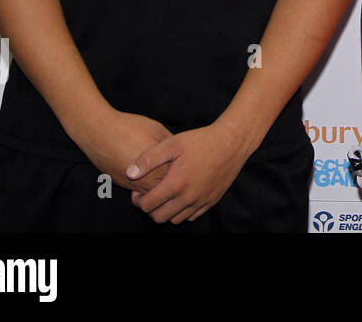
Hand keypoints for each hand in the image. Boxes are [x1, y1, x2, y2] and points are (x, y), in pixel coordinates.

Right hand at [71, 109, 172, 192]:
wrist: (98, 131)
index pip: (176, 179)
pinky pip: (136, 189)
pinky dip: (143, 183)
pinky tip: (146, 170)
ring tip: (160, 169)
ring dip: (155, 184)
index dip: (182, 171)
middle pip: (163, 190)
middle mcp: (144, 182)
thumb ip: (171, 146)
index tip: (186, 163)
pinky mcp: (119, 184)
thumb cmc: (130, 128)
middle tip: (176, 168)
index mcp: (157, 169)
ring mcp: (130, 185)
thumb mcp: (158, 131)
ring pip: (149, 193)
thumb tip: (181, 154)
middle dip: (170, 181)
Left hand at [127, 123, 253, 223]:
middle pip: (159, 217)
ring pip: (175, 220)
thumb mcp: (173, 143)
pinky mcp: (211, 201)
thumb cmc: (201, 141)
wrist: (232, 142)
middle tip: (149, 195)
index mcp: (176, 184)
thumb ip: (149, 159)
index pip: (147, 206)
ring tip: (165, 196)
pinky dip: (182, 211)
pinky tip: (181, 196)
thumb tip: (129, 173)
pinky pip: (192, 216)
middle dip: (150, 209)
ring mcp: (201, 201)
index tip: (138, 192)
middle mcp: (188, 197)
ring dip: (166, 211)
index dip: (138, 201)